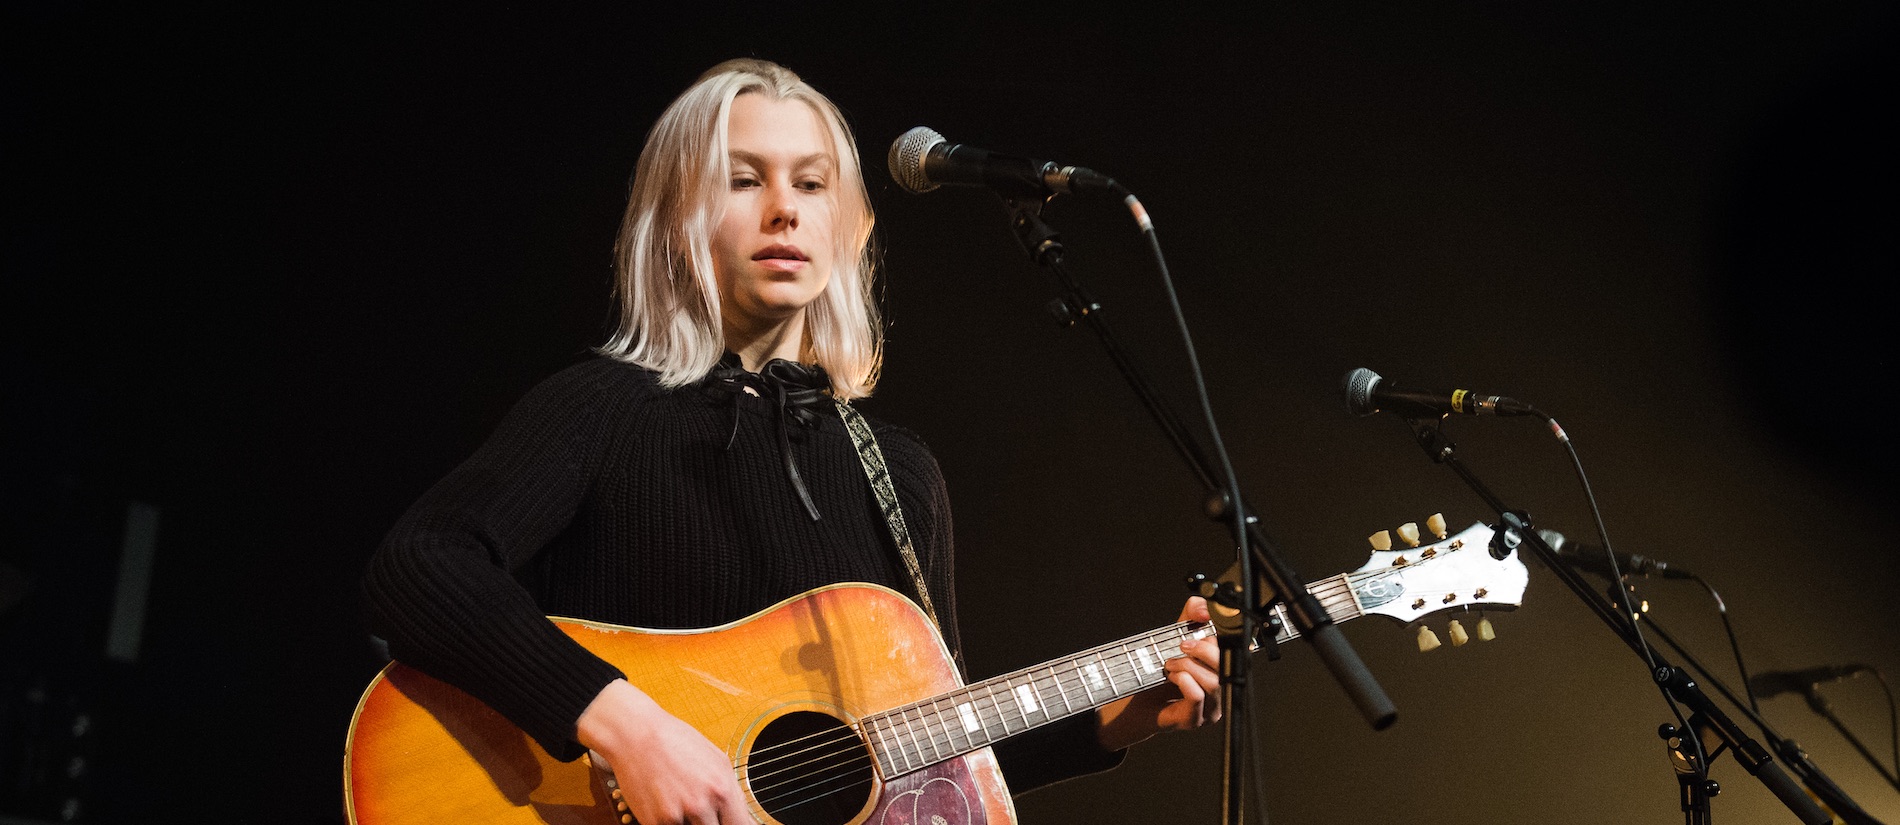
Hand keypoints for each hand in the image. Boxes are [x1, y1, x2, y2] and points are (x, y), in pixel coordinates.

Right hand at [577, 678, 756, 823]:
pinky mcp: (653, 822)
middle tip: (703, 812)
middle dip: (712, 823)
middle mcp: (700, 805)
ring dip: (691, 823)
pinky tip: (667, 803)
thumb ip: (732, 793)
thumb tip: (742, 818)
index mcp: (721, 788)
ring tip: (683, 803)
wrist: (636, 735)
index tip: (729, 822)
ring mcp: (675, 816)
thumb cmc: (676, 742)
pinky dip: (671, 823)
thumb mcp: (717, 760)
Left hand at [1094, 596, 1223, 751]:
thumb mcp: (1174, 638)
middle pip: (1227, 666)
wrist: (1136, 703)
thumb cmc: (1158, 675)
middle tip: (1182, 646)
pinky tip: (1173, 676)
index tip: (1201, 623)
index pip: (1235, 651)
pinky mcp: (1194, 720)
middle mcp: (1221, 691)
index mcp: (1221, 670)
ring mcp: (1210, 708)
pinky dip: (1184, 681)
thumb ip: (1189, 617)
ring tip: (1170, 664)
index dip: (1220, 635)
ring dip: (1188, 666)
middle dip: (1203, 650)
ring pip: (1214, 683)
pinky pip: (1198, 698)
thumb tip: (1202, 607)